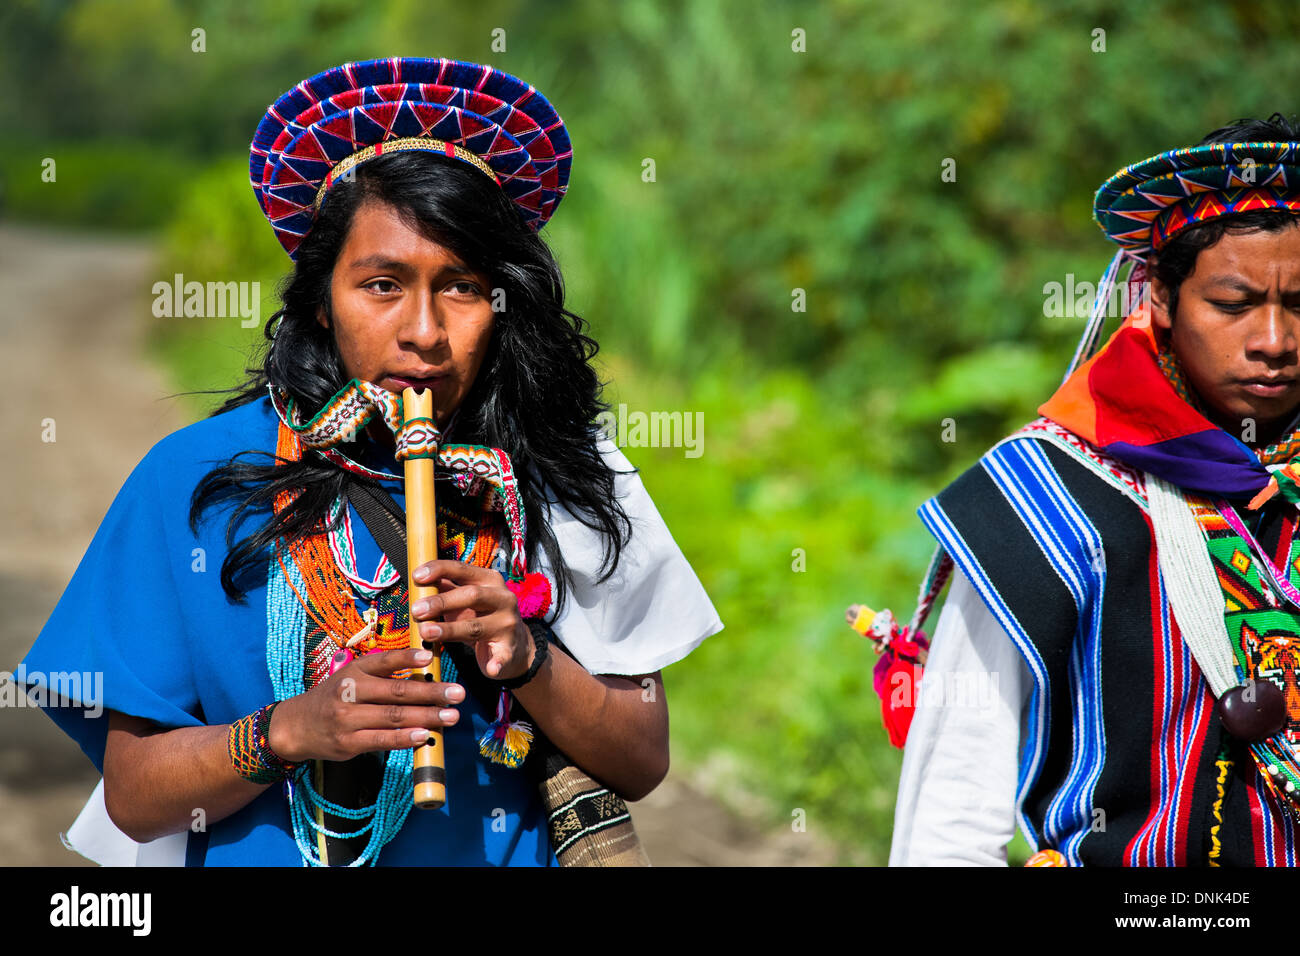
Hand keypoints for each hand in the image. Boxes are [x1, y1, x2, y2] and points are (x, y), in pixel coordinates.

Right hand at [267, 648, 463, 762]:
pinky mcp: (348, 743)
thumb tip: (425, 671)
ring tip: (451, 716)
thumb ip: (383, 674)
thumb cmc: (335, 697)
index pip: (384, 661)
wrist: (296, 726)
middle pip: (397, 691)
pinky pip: (381, 740)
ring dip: (426, 717)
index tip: (430, 657)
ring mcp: (348, 718)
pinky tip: (424, 736)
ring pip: (393, 716)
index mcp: (355, 670)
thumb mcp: (353, 676)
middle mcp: (350, 691)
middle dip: (431, 692)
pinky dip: (405, 739)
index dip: (407, 658)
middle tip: (458, 693)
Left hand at [410, 560, 534, 680]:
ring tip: (427, 633)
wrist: (515, 645)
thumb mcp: (466, 599)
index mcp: (490, 580)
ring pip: (476, 626)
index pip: (462, 569)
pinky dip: (496, 663)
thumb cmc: (482, 617)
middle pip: (471, 595)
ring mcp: (508, 625)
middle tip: (416, 610)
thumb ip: (446, 588)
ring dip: (450, 630)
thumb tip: (419, 577)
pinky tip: (490, 669)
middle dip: (441, 602)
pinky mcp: (510, 650)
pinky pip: (502, 657)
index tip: (416, 576)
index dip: (439, 570)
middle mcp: (503, 599)